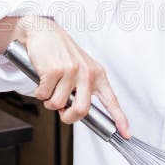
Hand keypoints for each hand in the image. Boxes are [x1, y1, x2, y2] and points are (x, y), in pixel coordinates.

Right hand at [17, 15, 130, 138]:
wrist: (43, 31)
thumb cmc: (61, 52)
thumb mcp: (80, 68)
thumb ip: (83, 89)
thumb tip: (77, 113)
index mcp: (97, 74)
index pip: (111, 100)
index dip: (120, 119)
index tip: (126, 133)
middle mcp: (87, 73)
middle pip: (81, 110)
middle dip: (68, 117)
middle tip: (61, 111)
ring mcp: (71, 71)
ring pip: (58, 104)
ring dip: (49, 100)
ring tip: (49, 86)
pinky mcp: (55, 70)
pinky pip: (44, 95)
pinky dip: (39, 92)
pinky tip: (41, 79)